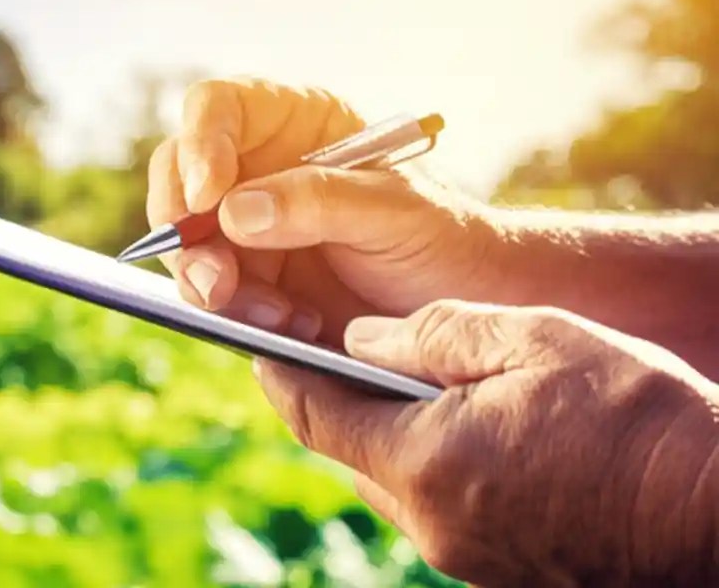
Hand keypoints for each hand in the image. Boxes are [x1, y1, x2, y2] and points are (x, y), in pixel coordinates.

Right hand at [147, 78, 500, 341]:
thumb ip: (317, 203)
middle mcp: (259, 166)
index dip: (199, 145)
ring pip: (184, 241)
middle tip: (214, 281)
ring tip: (277, 314)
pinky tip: (291, 324)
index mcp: (296, 123)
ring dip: (211, 282)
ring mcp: (247, 224)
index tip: (207, 199)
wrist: (464, 310)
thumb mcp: (394, 213)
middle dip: (186, 231)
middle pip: (178, 175)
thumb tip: (231, 212)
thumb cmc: (443, 240)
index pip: (218, 108)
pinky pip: (209, 291)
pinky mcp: (247, 278)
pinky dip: (236, 313)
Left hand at [255, 299, 718, 585]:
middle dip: (339, 397)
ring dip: (392, 432)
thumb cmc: (639, 415)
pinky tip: (475, 431)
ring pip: (394, 482)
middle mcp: (431, 523)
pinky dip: (436, 465)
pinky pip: (440, 507)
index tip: (259, 337)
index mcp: (425, 462)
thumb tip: (359, 338)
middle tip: (341, 347)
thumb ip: (432, 334)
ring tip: (423, 383)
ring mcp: (466, 556)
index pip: (313, 413)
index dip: (278, 370)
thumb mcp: (533, 340)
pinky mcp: (500, 571)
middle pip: (349, 451)